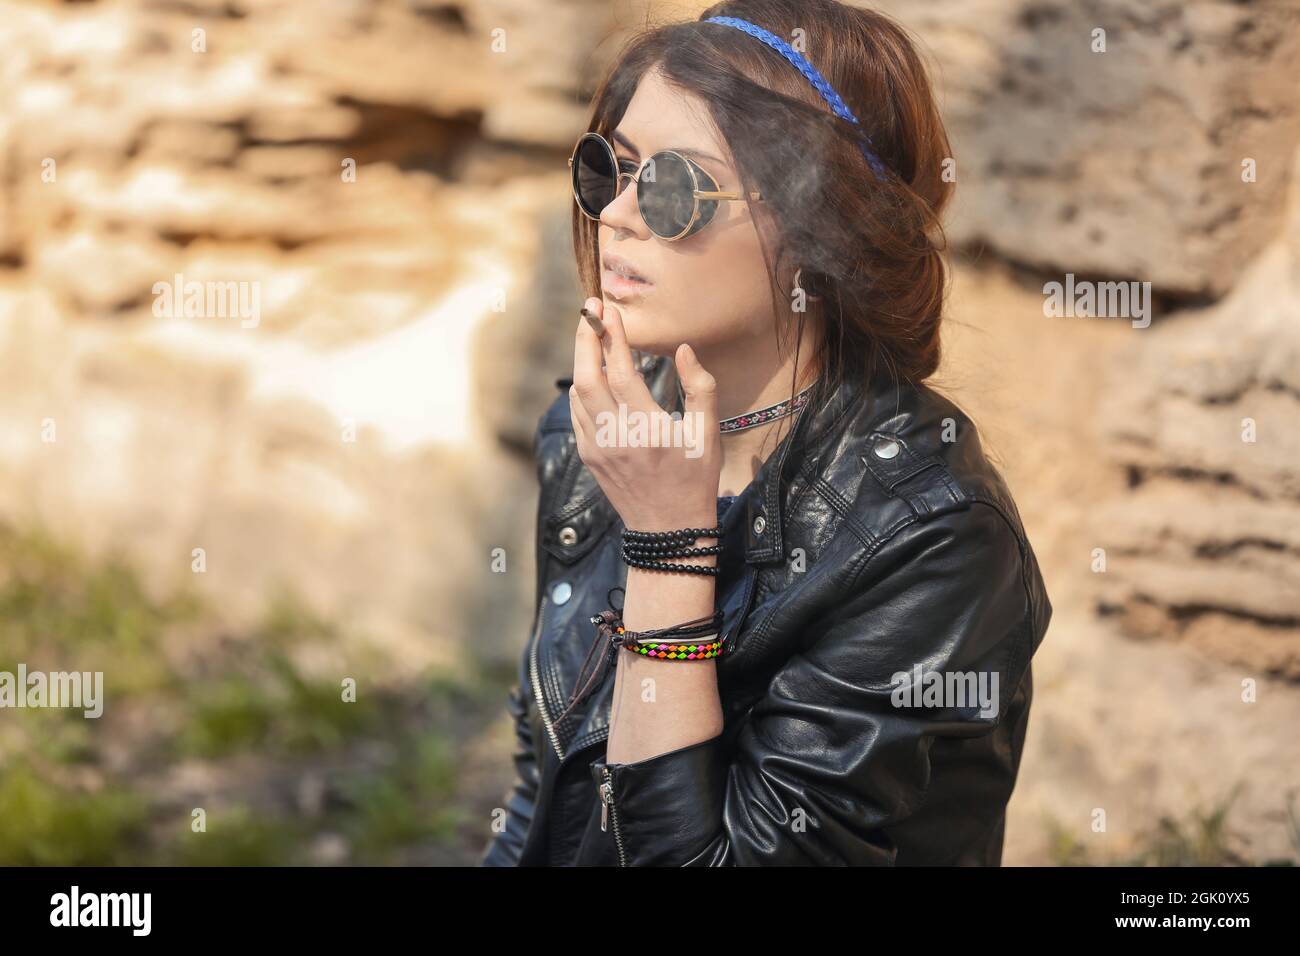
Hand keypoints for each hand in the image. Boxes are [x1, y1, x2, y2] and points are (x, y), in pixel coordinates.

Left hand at [569, 296, 720, 532]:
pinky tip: (593, 374)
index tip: (610, 310)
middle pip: (586, 378)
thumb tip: (684, 350)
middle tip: (589, 310)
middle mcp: (616, 438)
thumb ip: (700, 388)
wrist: (667, 530)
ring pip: (577, 394)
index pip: (621, 372)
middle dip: (584, 339)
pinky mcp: (588, 457)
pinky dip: (582, 388)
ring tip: (590, 334)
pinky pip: (577, 413)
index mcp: (648, 430)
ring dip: (581, 361)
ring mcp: (597, 449)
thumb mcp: (708, 435)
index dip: (613, 337)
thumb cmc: (694, 480)